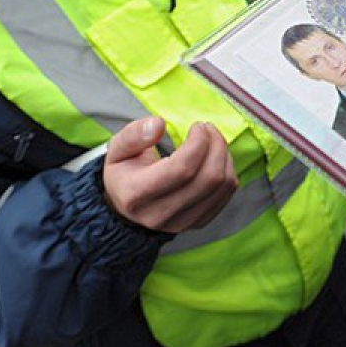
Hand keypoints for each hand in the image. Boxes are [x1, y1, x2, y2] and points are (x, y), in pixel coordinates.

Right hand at [102, 117, 237, 233]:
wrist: (126, 206)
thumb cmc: (123, 172)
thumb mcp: (117, 149)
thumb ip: (134, 134)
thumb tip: (160, 123)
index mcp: (136, 194)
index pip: (181, 169)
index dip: (198, 143)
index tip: (197, 126)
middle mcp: (160, 214)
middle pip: (207, 178)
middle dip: (216, 145)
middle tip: (208, 128)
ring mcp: (182, 222)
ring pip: (221, 186)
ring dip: (224, 156)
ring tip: (213, 140)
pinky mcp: (199, 222)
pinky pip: (227, 194)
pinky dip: (228, 170)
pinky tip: (216, 158)